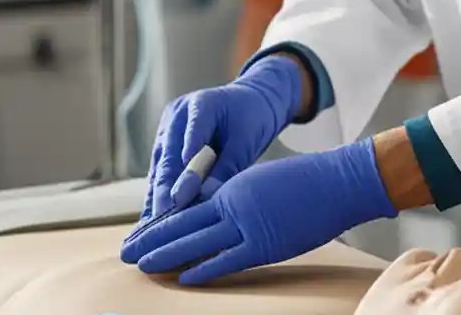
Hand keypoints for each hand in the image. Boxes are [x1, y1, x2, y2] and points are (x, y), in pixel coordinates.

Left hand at [121, 138, 397, 284]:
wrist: (335, 181)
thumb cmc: (307, 183)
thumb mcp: (263, 184)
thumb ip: (239, 199)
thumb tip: (221, 212)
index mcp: (232, 190)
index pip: (189, 209)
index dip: (162, 223)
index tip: (142, 234)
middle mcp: (232, 204)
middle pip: (183, 224)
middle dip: (152, 240)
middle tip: (125, 252)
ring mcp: (247, 224)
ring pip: (197, 241)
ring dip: (166, 254)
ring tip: (141, 265)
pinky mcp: (264, 243)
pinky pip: (228, 259)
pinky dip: (204, 269)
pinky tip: (184, 278)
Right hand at [136, 56, 302, 224]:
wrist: (247, 102)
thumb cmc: (251, 119)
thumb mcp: (246, 140)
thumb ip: (227, 166)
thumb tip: (207, 197)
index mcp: (201, 104)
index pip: (193, 135)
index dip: (186, 168)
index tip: (179, 198)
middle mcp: (176, 115)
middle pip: (168, 157)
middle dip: (165, 192)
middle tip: (163, 222)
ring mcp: (166, 130)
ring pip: (159, 169)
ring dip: (156, 198)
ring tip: (152, 231)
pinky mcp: (164, 146)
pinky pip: (160, 174)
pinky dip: (158, 197)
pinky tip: (152, 223)